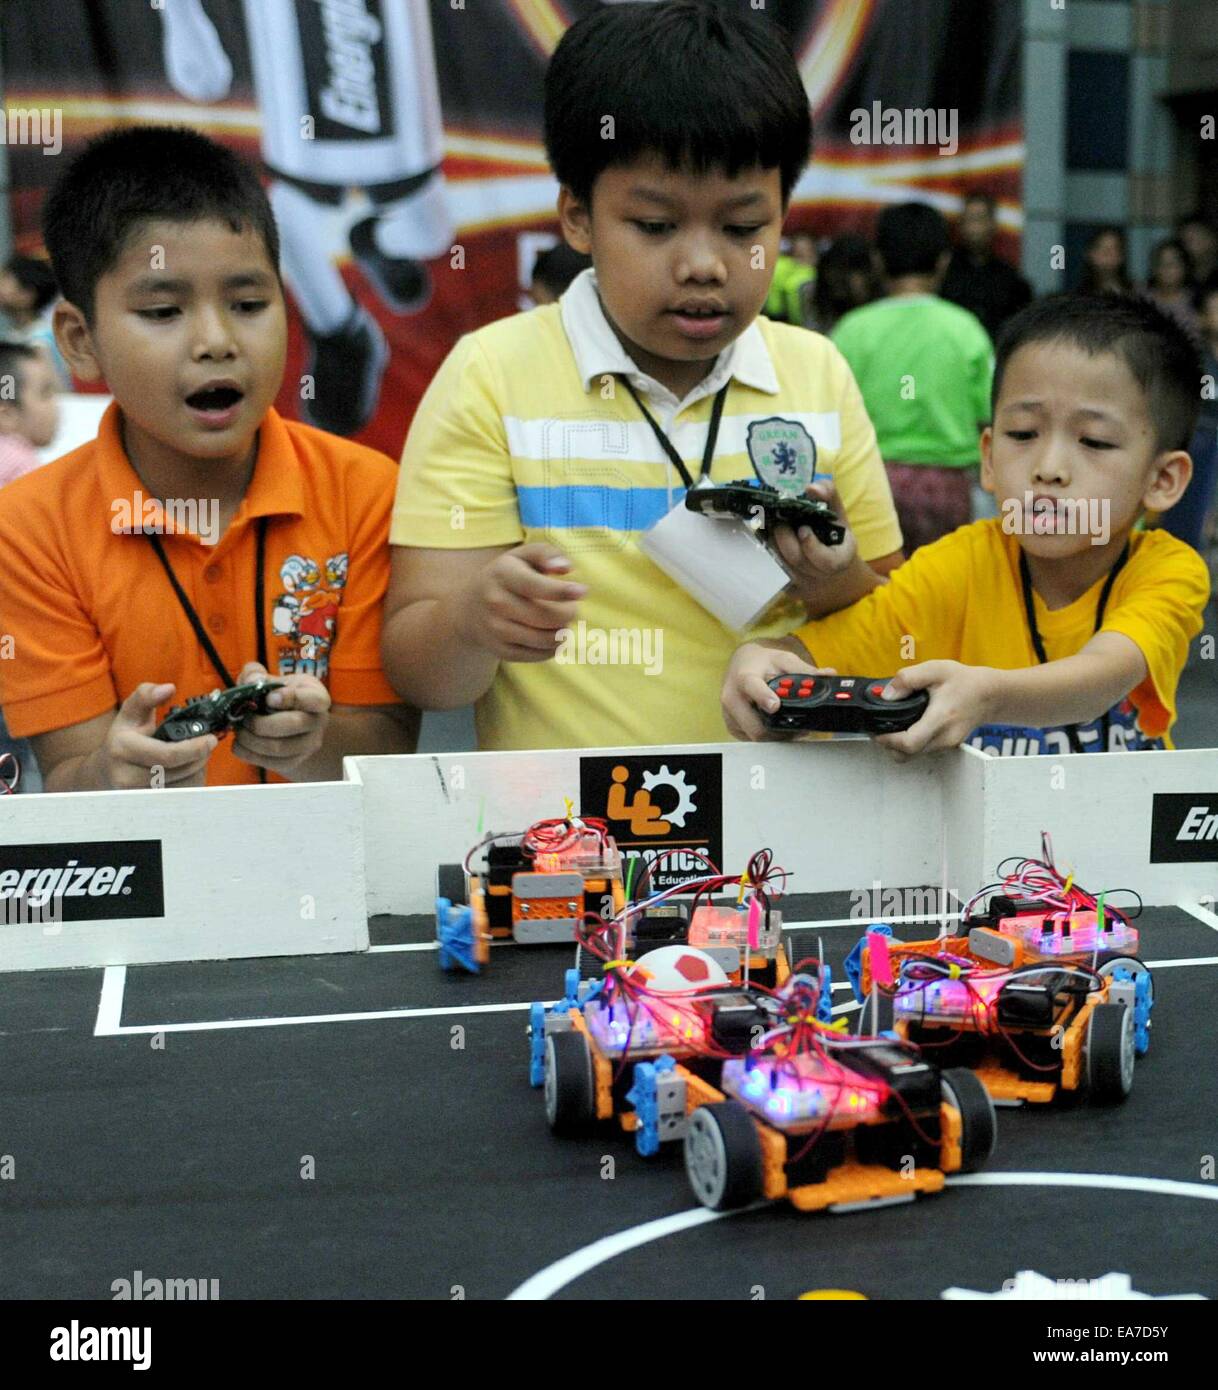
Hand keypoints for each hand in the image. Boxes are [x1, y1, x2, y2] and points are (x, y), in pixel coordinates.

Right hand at [103, 682, 217, 788]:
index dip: (194, 748)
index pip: (167, 755)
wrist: (104, 772)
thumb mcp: (130, 713)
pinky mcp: (146, 805)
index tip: (211, 739)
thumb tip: (168, 688)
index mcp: (123, 749)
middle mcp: (126, 776)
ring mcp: (136, 795)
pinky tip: (186, 770)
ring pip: (182, 785)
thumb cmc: (123, 738)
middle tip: (208, 745)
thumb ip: (147, 696)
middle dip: (200, 757)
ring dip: (197, 770)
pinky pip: (179, 796)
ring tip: (195, 756)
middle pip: (179, 771)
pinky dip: (190, 782)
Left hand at [231, 661, 329, 774]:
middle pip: (293, 724)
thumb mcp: (268, 679)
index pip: (315, 699)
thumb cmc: (275, 695)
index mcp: (316, 696)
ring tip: (239, 730)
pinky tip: (240, 744)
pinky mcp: (295, 761)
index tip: (269, 698)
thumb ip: (255, 674)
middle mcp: (318, 721)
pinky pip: (271, 763)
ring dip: (251, 740)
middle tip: (244, 718)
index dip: (292, 698)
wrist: (284, 721)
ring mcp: (308, 744)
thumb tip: (251, 681)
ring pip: (279, 747)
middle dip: (261, 722)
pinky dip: (249, 754)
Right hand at [455, 542, 586, 662]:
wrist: (469, 608)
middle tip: (571, 608)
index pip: (536, 587)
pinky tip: (552, 635)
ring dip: (563, 632)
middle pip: (547, 617)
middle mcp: (496, 603)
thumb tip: (566, 568)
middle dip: (569, 613)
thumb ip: (546, 553)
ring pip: (545, 639)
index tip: (583, 591)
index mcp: (503, 575)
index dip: (562, 591)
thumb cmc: (507, 576)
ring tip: (562, 622)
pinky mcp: (501, 650)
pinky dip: (552, 648)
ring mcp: (497, 629)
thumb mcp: (522, 556)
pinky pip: (538, 655)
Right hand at [721, 641, 834, 741]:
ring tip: (793, 725)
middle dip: (781, 730)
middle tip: (801, 727)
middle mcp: (732, 697)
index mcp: (744, 677)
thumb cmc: (761, 662)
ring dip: (777, 735)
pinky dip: (769, 736)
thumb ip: (805, 670)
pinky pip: (753, 739)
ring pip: (756, 736)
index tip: (775, 705)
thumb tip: (828, 675)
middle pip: (756, 725)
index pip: (751, 688)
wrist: (740, 665)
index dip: (763, 698)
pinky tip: (778, 726)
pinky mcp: (733, 727)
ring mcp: (730, 715)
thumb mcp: (783, 660)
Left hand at [769, 481, 857, 583]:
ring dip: (772, 543)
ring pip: (780, 566)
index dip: (811, 546)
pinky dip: (766, 554)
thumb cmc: (834, 537)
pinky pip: (772, 574)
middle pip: (796, 560)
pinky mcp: (789, 591)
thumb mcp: (838, 515)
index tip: (803, 529)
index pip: (827, 561)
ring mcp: (804, 586)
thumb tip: (811, 487)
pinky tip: (764, 541)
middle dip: (784, 537)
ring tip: (770, 528)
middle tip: (779, 522)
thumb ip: (829, 495)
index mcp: (840, 559)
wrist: (833, 572)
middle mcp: (822, 577)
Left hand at [873, 661, 997, 759]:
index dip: (888, 741)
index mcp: (941, 718)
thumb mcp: (934, 669)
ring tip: (892, 727)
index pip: (909, 743)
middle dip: (888, 745)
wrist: (990, 694)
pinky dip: (911, 744)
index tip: (877, 732)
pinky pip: (923, 751)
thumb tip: (887, 695)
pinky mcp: (948, 746)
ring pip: (915, 756)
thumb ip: (907, 679)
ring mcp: (947, 745)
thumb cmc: (964, 681)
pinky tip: (907, 728)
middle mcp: (945, 737)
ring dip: (899, 746)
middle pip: (908, 755)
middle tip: (879, 730)